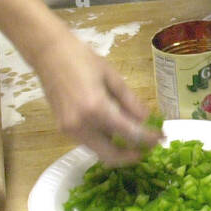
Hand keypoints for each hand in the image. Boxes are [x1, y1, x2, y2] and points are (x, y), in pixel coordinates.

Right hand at [33, 31, 162, 164]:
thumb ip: (131, 102)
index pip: (129, 133)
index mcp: (95, 109)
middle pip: (111, 154)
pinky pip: (89, 143)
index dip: (148, 138)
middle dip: (132, 155)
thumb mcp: (113, 77)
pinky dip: (105, 142)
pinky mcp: (63, 129)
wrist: (49, 55)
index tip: (162, 138)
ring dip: (119, 150)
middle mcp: (80, 125)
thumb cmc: (82, 59)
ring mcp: (69, 130)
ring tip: (137, 139)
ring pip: (99, 151)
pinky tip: (118, 131)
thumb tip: (147, 120)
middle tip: (150, 147)